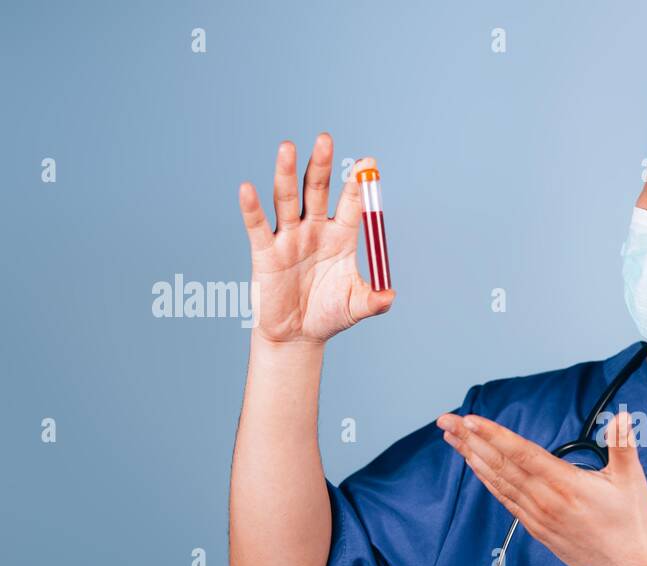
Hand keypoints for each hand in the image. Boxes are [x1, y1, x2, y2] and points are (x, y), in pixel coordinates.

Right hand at [237, 133, 393, 344]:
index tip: (367, 162)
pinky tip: (247, 188)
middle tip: (325, 139)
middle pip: (317, 191)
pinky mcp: (264, 252)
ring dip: (287, 174)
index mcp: (341, 238)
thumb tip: (390, 297)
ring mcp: (289, 238)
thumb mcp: (356, 307)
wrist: (298, 336)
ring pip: (287, 199)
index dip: (357, 184)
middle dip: (322, 166)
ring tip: (288, 147)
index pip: (350, 204)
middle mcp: (314, 230)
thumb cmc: (330, 316)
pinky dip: (251, 208)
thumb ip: (374, 301)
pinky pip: (257, 226)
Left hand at [436, 411, 646, 565]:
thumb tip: (620, 417)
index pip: (522, 454)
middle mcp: (546, 501)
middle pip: (501, 465)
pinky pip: (505, 500)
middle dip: (471, 440)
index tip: (471, 420)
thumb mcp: (631, 480)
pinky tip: (475, 467)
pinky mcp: (536, 529)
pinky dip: (487, 481)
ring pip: (498, 482)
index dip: (494, 436)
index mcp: (566, 485)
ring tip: (452, 438)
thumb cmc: (632, 524)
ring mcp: (538, 517)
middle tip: (447, 420)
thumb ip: (623, 445)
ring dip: (472, 457)